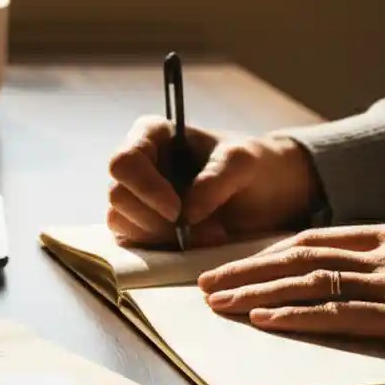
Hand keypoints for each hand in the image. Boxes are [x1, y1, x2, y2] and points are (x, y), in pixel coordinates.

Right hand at [106, 117, 320, 246]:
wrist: (266, 194)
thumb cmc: (253, 166)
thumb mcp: (243, 163)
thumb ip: (215, 180)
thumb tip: (185, 214)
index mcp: (151, 136)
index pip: (124, 162)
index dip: (145, 189)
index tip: (178, 211)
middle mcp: (136, 165)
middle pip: (118, 197)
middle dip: (157, 221)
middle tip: (205, 229)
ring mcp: (135, 197)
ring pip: (122, 223)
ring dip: (164, 238)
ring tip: (209, 234)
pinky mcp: (140, 226)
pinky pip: (133, 242)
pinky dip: (164, 249)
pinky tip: (197, 244)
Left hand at [198, 222, 384, 358]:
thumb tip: (358, 268)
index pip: (313, 240)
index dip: (265, 253)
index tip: (232, 265)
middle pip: (299, 257)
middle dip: (246, 270)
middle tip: (205, 284)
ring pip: (309, 282)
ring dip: (257, 293)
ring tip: (218, 302)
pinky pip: (341, 314)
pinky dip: (297, 317)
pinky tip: (265, 320)